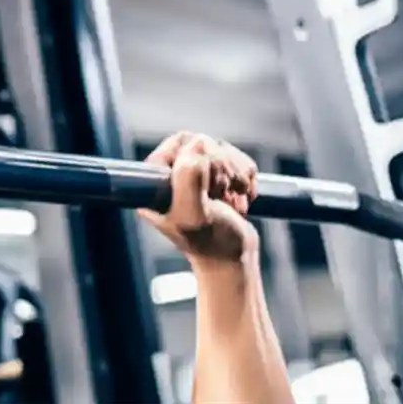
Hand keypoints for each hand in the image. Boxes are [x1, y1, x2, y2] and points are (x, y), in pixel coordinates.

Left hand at [137, 132, 259, 264]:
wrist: (234, 261)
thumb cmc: (211, 244)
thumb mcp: (193, 215)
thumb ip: (189, 181)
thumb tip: (196, 147)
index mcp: (155, 181)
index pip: (182, 141)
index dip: (203, 156)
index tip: (209, 185)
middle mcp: (171, 176)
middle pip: (206, 144)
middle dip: (224, 169)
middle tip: (222, 196)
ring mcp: (195, 177)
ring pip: (224, 150)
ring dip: (237, 175)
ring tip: (233, 201)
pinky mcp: (216, 181)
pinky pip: (238, 160)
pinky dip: (247, 178)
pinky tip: (242, 199)